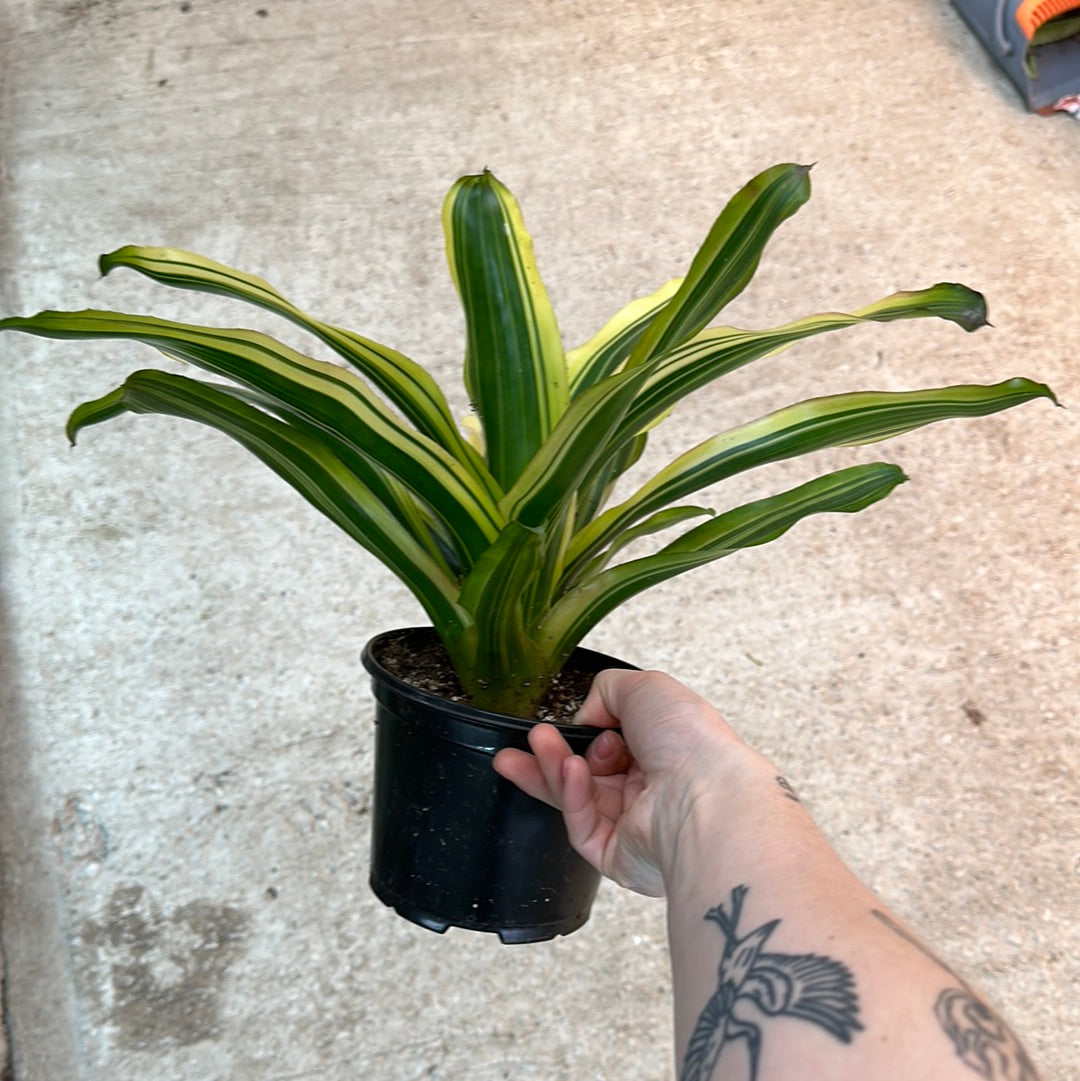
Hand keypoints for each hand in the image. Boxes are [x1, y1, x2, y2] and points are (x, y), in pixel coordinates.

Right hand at [493, 669, 755, 896]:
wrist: (706, 797)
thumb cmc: (691, 741)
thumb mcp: (645, 688)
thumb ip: (606, 691)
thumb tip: (585, 714)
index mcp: (661, 750)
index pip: (607, 742)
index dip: (580, 732)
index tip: (560, 720)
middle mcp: (648, 788)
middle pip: (585, 773)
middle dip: (550, 756)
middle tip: (528, 741)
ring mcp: (632, 824)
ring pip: (577, 798)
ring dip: (552, 771)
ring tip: (525, 752)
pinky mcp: (617, 856)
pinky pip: (581, 826)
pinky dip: (572, 796)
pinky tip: (569, 770)